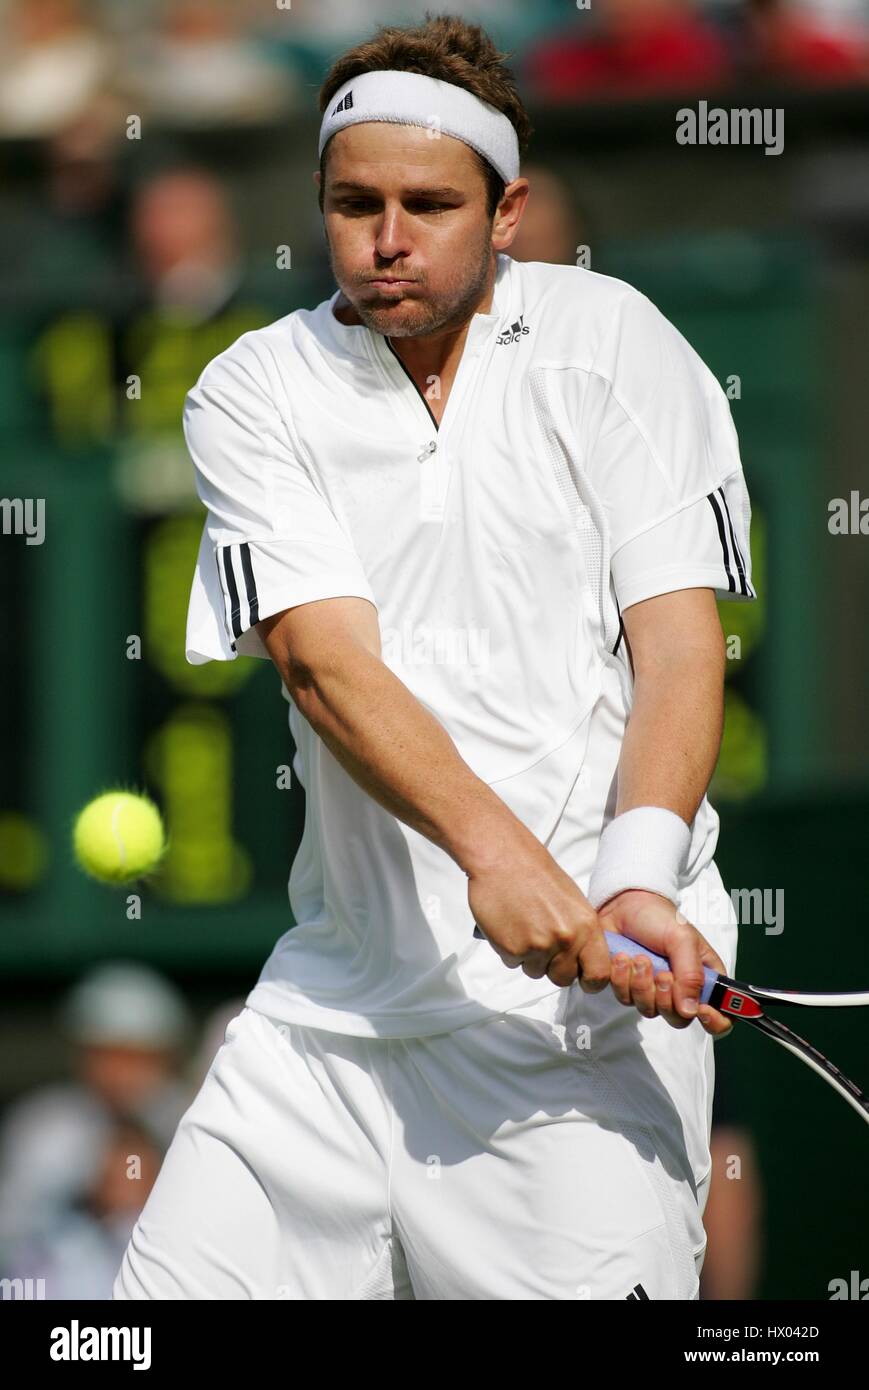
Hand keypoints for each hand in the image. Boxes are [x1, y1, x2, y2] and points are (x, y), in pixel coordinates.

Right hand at [467, 835, 610, 990]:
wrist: (503, 858)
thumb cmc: (536, 875)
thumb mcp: (573, 902)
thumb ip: (581, 933)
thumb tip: (581, 959)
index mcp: (587, 926)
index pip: (599, 975)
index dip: (590, 981)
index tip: (581, 977)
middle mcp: (567, 939)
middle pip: (564, 978)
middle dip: (552, 967)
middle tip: (542, 943)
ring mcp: (540, 946)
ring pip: (536, 972)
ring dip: (529, 958)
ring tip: (523, 927)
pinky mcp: (513, 949)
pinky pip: (514, 963)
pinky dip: (510, 950)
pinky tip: (509, 926)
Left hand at [598, 889, 732, 1037]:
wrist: (623, 904)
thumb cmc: (659, 918)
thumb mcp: (682, 939)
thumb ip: (690, 975)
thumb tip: (691, 1011)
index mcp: (706, 978)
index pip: (722, 1016)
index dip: (715, 1021)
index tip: (700, 1010)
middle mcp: (683, 990)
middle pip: (680, 1019)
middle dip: (667, 998)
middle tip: (662, 973)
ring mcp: (655, 991)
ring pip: (650, 1011)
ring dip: (642, 985)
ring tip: (639, 957)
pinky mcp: (630, 988)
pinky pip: (626, 999)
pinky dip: (623, 980)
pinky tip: (623, 959)